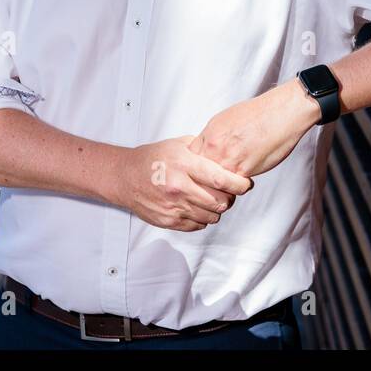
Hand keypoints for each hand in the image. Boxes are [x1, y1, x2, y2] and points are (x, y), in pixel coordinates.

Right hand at [110, 136, 253, 231]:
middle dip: (230, 198)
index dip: (239, 184)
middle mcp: (179, 187)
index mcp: (183, 165)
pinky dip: (203, 218)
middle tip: (230, 193)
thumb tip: (227, 153)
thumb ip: (203, 148)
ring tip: (212, 199)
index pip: (220, 179)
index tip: (246, 184)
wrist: (125, 177)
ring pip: (212, 216)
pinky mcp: (169, 221)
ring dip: (217, 210)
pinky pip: (198, 225)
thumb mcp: (178, 144)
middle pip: (220, 202)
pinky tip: (197, 206)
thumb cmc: (152, 159)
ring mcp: (174, 207)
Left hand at [187, 80, 320, 177]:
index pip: (189, 161)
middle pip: (197, 176)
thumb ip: (210, 138)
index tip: (196, 175)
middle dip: (201, 184)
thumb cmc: (256, 114)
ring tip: (223, 190)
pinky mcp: (244, 171)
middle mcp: (215, 148)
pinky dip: (233, 190)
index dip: (192, 170)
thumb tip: (203, 151)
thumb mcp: (224, 120)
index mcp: (209, 135)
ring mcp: (229, 161)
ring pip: (213, 185)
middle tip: (207, 188)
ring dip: (217, 190)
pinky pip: (232, 188)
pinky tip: (238, 186)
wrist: (280, 114)